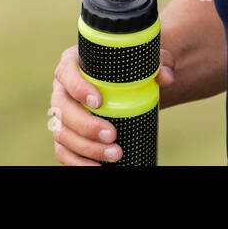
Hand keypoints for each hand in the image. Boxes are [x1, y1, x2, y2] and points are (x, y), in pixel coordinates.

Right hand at [50, 44, 174, 164]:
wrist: (127, 86)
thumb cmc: (131, 69)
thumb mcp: (145, 60)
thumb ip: (159, 62)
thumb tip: (166, 78)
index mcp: (74, 63)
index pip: (67, 73)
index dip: (78, 88)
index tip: (98, 101)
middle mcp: (63, 89)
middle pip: (62, 108)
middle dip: (86, 125)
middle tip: (112, 135)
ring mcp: (62, 114)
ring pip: (62, 133)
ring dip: (87, 147)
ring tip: (115, 154)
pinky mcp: (66, 134)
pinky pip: (63, 151)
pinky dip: (77, 162)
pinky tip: (97, 167)